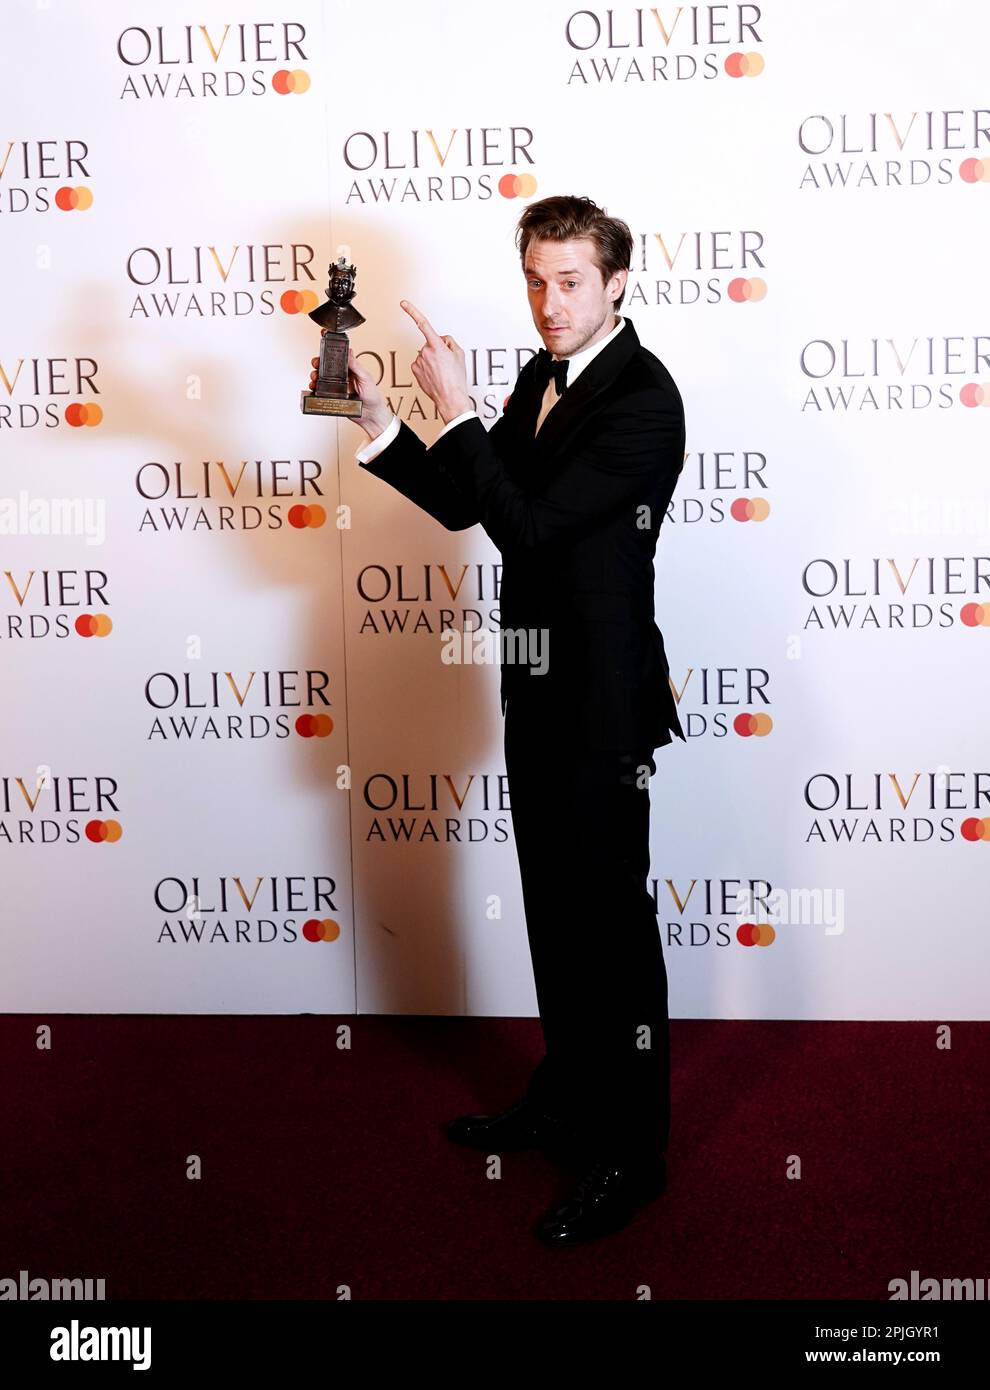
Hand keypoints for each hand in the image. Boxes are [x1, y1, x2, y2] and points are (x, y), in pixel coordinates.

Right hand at [309, 331, 391, 438]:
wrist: (371, 415)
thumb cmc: (373, 396)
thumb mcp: (366, 378)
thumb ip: (356, 365)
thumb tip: (348, 351)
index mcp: (350, 367)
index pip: (338, 353)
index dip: (330, 344)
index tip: (324, 335)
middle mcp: (341, 375)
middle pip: (325, 364)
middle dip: (318, 361)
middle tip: (316, 363)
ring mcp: (336, 385)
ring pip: (320, 376)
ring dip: (314, 374)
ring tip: (314, 377)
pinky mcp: (332, 395)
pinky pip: (320, 390)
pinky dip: (314, 387)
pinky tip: (314, 387)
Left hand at [400, 299, 472, 422]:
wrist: (450, 398)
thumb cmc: (456, 379)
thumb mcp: (460, 355)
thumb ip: (450, 342)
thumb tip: (442, 340)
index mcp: (436, 345)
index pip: (423, 323)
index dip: (412, 311)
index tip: (403, 303)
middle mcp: (425, 352)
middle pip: (431, 344)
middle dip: (438, 349)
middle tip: (447, 363)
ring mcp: (418, 362)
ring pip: (426, 355)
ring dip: (433, 360)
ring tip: (442, 372)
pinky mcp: (415, 370)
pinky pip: (421, 364)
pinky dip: (427, 367)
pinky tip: (435, 375)